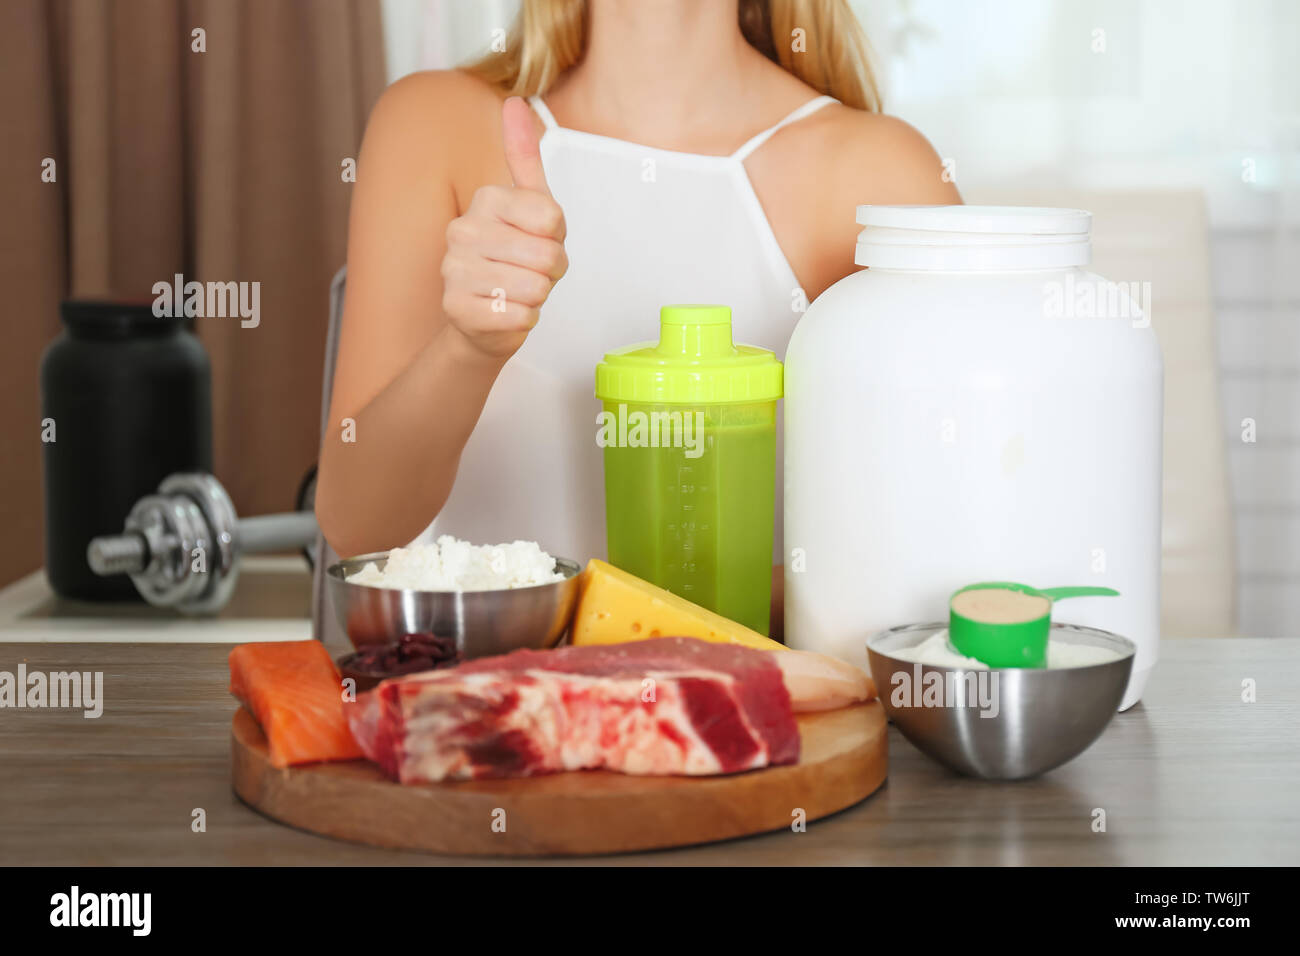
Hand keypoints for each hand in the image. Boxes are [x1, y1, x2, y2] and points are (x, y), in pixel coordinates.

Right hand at [440, 96, 567, 359]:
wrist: (485, 316)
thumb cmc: (514, 259)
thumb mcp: (530, 205)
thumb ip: (525, 156)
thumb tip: (514, 100)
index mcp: (485, 199)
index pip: (553, 220)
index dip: (558, 240)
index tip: (539, 242)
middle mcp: (462, 230)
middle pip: (547, 256)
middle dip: (550, 272)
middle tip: (529, 272)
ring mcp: (454, 271)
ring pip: (535, 288)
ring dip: (536, 296)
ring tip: (516, 291)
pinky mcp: (457, 310)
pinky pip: (520, 317)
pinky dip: (523, 320)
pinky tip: (504, 312)